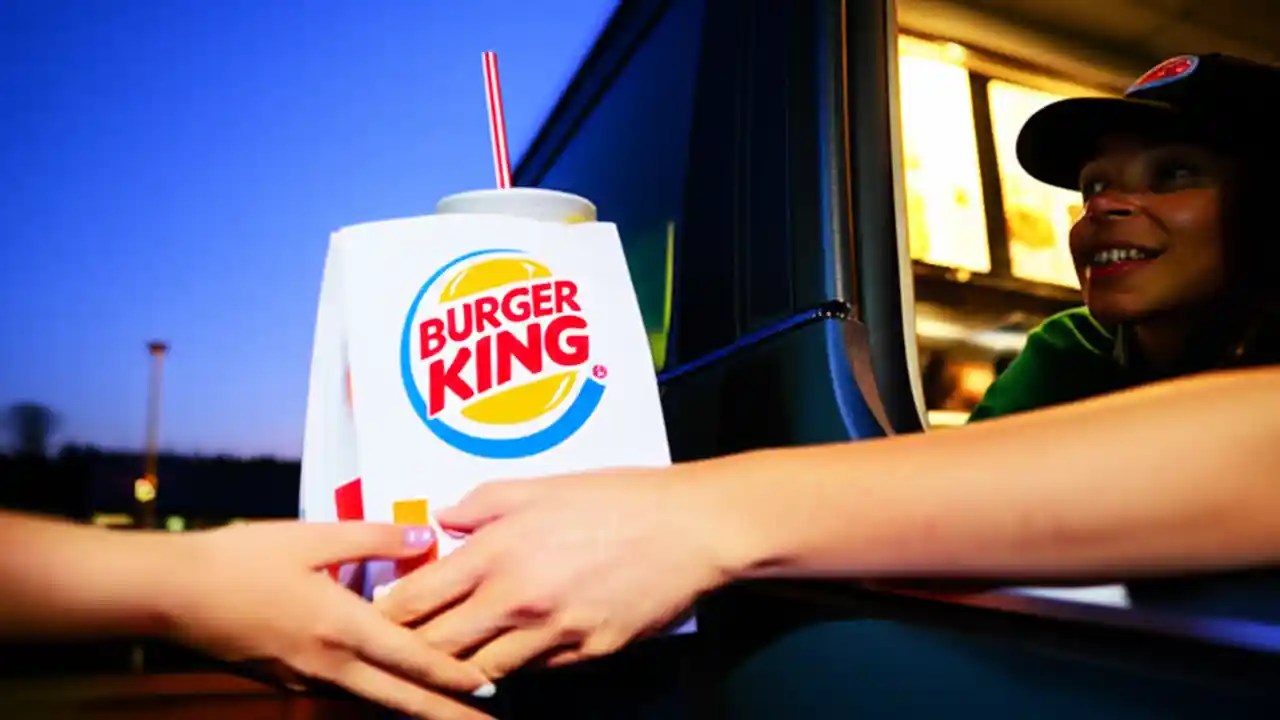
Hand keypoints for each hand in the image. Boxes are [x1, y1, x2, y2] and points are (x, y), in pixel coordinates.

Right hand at [162, 521, 495, 719]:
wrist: (173, 594)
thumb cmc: (242, 559)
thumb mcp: (312, 537)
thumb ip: (373, 538)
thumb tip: (426, 535)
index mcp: (343, 627)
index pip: (413, 660)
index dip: (454, 677)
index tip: (490, 691)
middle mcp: (331, 663)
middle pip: (401, 698)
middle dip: (445, 715)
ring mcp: (307, 677)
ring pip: (374, 700)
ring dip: (414, 709)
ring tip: (448, 715)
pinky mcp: (288, 678)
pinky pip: (345, 692)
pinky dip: (377, 698)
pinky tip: (390, 692)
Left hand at [375, 469, 732, 678]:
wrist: (690, 527)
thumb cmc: (617, 497)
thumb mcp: (541, 485)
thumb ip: (482, 502)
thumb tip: (440, 518)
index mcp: (495, 553)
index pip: (414, 601)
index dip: (388, 613)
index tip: (379, 613)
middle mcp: (516, 601)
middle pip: (436, 649)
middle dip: (412, 651)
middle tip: (403, 645)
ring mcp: (553, 634)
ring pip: (481, 673)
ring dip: (463, 668)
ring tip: (455, 657)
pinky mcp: (588, 654)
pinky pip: (537, 672)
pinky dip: (520, 665)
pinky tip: (518, 650)